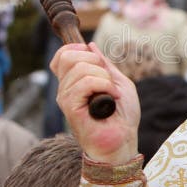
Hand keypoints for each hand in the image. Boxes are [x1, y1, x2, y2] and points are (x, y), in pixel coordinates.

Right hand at [50, 42, 140, 164]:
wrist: (124, 140)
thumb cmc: (123, 117)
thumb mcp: (119, 82)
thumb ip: (104, 65)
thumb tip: (90, 46)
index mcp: (75, 83)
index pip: (62, 57)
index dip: (75, 49)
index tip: (95, 58)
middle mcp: (66, 89)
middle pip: (68, 57)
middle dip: (94, 62)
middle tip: (109, 80)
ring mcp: (66, 98)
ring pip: (80, 69)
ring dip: (104, 78)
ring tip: (113, 94)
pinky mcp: (70, 108)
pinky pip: (84, 83)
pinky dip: (104, 85)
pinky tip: (111, 98)